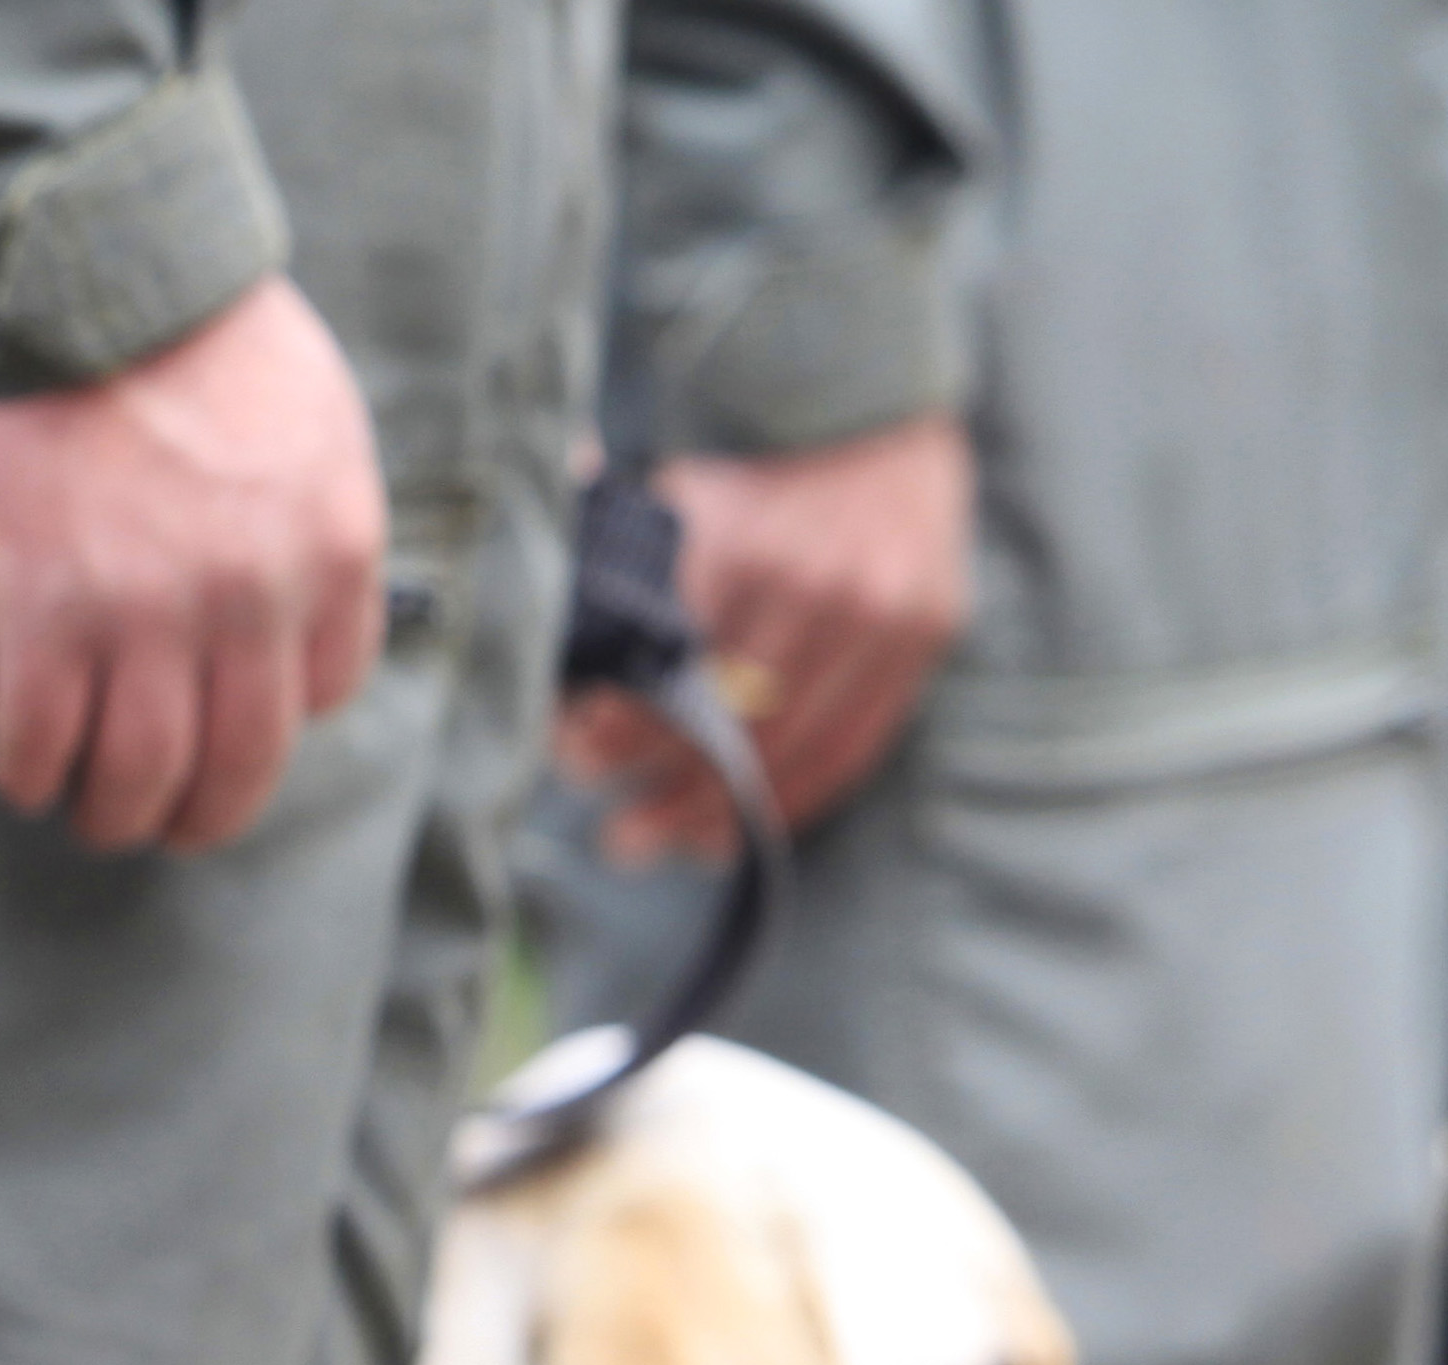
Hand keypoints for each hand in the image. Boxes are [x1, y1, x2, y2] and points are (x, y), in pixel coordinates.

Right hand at [0, 276, 385, 854]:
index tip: (231, 727)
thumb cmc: (201, 332)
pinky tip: (25, 775)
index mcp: (335, 549)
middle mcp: (255, 598)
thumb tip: (300, 626)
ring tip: (91, 814)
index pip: (326, 696)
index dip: (274, 723)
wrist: (90, 272)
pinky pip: (38, 738)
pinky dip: (29, 774)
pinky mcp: (47, 610)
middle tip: (167, 827)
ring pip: (138, 773)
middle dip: (202, 817)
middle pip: (239, 764)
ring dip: (112, 815)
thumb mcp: (319, 423)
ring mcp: (147, 612)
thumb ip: (319, 526)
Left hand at [555, 412, 974, 865]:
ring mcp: (880, 612)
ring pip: (791, 748)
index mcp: (738, 543)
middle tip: (613, 839)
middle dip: (664, 791)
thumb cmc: (751, 486)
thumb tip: (529, 624)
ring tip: (666, 847)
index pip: (666, 669)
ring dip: (721, 814)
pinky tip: (735, 835)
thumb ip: (607, 565)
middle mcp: (815, 580)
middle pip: (730, 723)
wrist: (879, 430)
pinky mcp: (923, 637)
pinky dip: (791, 801)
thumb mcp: (674, 500)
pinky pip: (852, 746)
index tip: (576, 758)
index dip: (620, 730)